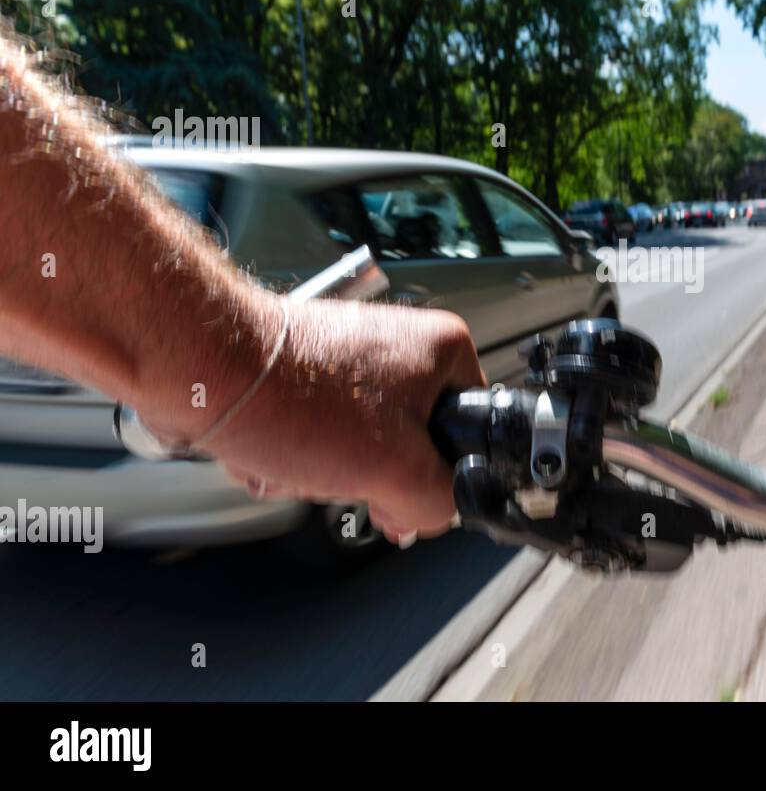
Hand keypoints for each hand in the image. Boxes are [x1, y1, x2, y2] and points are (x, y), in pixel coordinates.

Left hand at [189, 298, 484, 543]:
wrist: (203, 370)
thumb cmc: (290, 396)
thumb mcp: (395, 469)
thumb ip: (437, 501)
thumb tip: (436, 513)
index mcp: (443, 350)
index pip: (470, 433)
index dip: (438, 477)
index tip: (405, 491)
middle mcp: (401, 344)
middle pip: (410, 447)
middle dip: (365, 476)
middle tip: (343, 469)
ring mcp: (349, 358)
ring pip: (358, 449)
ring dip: (322, 473)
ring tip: (298, 458)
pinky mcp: (306, 374)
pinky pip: (317, 437)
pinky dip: (293, 456)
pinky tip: (273, 451)